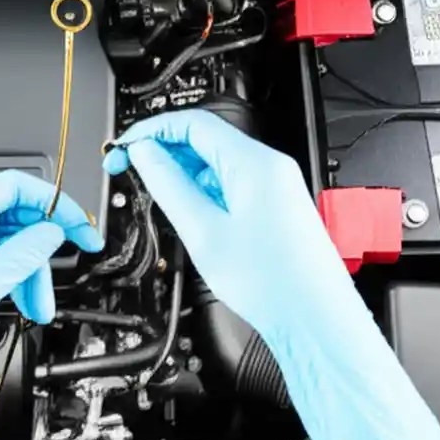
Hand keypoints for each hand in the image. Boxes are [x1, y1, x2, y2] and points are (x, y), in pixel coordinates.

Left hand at [0, 170, 102, 439]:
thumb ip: (22, 254)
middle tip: (57, 280)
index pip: (16, 186)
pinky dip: (0, 276)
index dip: (55, 205)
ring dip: (22, 270)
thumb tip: (50, 233)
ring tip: (35, 306)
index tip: (79, 227)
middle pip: (9, 216)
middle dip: (39, 250)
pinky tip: (10, 300)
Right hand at [104, 110, 439, 439]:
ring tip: (158, 197)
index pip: (193, 123)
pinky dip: (203, 190)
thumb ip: (168, 185)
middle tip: (131, 169)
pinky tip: (189, 213)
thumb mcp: (203, 231)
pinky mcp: (275, 204)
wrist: (314, 317)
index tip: (126, 145)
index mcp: (253, 163)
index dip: (153, 129)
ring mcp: (275, 185)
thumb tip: (144, 155)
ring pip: (216, 163)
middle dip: (164, 150)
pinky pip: (231, 183)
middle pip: (205, 139)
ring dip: (182, 172)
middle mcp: (269, 167)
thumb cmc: (272, 282)